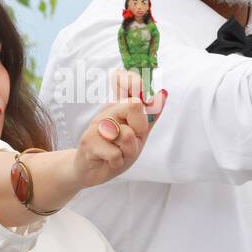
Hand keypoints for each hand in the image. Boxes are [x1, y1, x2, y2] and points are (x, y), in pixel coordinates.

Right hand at [69, 68, 165, 189]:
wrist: (89, 171)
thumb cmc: (113, 151)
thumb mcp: (137, 135)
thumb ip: (149, 117)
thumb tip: (163, 93)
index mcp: (118, 108)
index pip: (126, 82)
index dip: (134, 79)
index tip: (137, 82)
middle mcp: (107, 113)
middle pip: (134, 105)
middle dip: (140, 129)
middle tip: (132, 141)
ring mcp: (96, 127)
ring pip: (127, 135)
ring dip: (128, 152)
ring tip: (119, 154)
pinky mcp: (88, 142)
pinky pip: (115, 153)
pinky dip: (117, 162)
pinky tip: (109, 161)